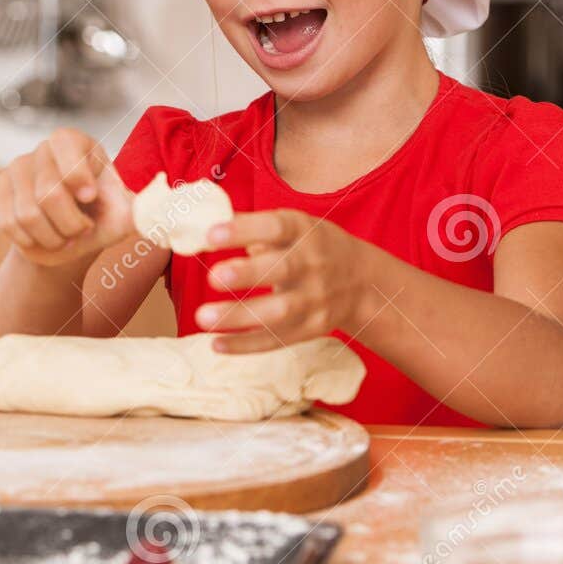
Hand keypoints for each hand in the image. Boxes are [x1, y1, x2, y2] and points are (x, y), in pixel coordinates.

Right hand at [0, 128, 136, 268]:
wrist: (69, 241)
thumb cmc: (101, 220)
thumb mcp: (126, 215)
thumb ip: (143, 208)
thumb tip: (157, 202)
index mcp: (77, 143)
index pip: (65, 143)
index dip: (76, 174)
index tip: (90, 198)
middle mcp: (44, 150)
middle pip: (48, 192)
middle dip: (70, 224)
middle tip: (82, 230)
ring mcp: (18, 167)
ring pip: (27, 213)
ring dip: (52, 237)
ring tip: (64, 236)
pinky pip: (8, 222)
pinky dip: (31, 241)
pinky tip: (43, 237)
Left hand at [194, 210, 381, 352]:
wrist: (361, 281)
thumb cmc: (310, 246)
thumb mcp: (291, 225)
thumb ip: (249, 224)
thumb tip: (201, 218)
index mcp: (303, 231)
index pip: (275, 227)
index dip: (244, 230)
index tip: (210, 234)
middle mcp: (312, 264)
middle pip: (282, 269)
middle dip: (247, 274)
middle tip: (212, 278)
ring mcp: (315, 299)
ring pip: (278, 311)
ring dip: (239, 316)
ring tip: (202, 317)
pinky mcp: (312, 327)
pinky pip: (278, 339)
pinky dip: (247, 344)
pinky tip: (217, 344)